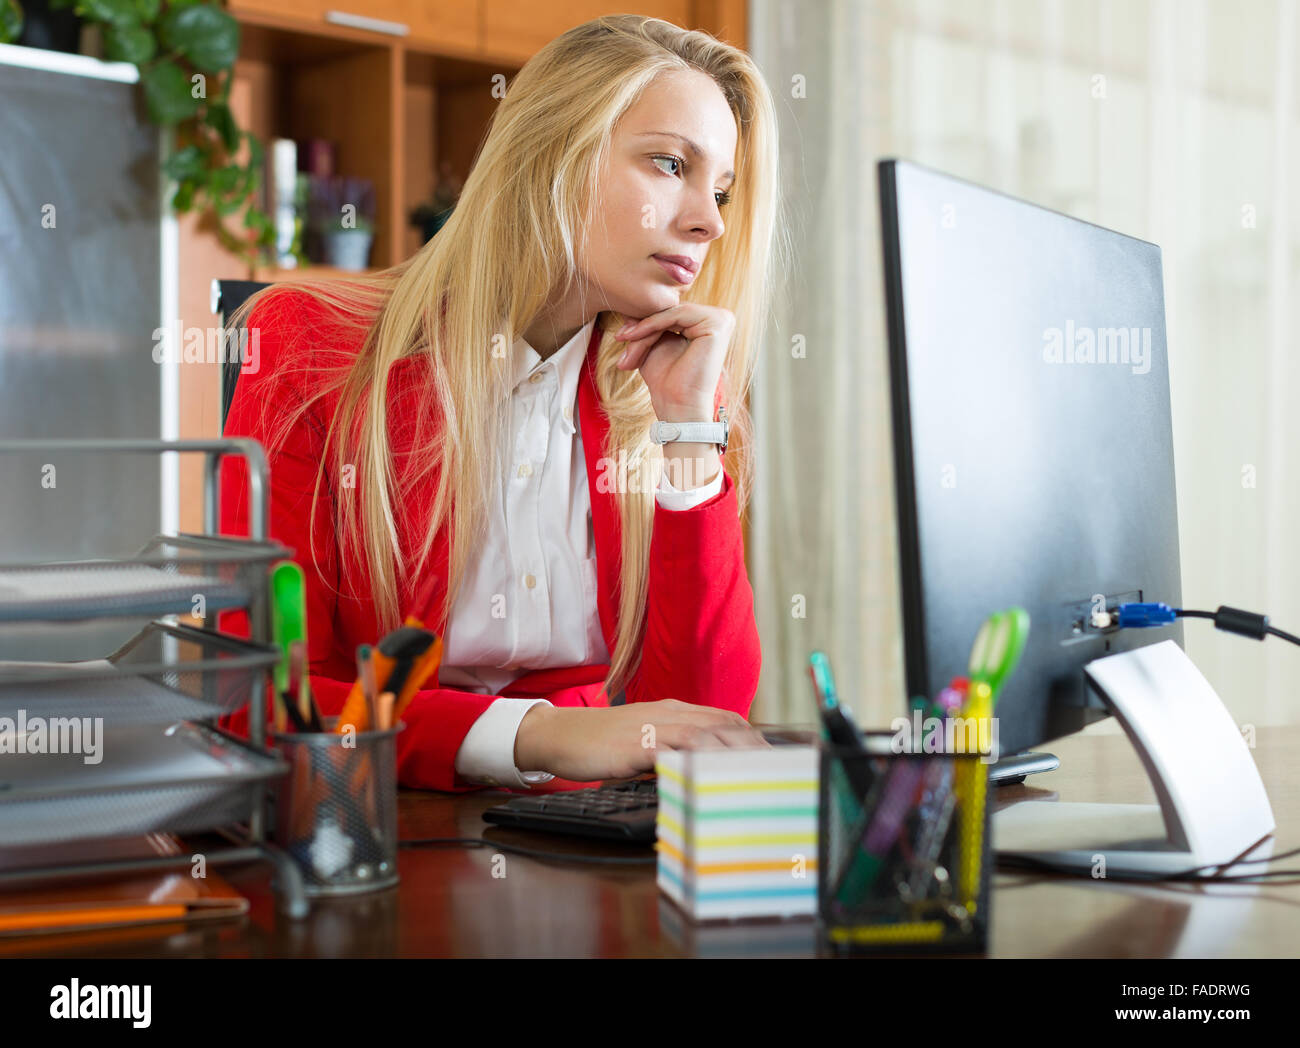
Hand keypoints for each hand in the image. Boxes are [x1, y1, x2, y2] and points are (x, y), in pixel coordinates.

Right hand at [514, 699, 769, 781]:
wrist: (559, 734)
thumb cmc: (602, 741)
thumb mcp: (644, 739)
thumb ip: (673, 747)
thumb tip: (703, 765)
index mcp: (673, 711)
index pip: (723, 717)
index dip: (750, 735)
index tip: (771, 755)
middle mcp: (667, 714)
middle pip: (720, 724)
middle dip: (751, 745)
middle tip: (774, 767)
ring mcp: (651, 728)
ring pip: (702, 734)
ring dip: (731, 752)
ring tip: (753, 771)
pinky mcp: (634, 746)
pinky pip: (670, 752)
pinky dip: (693, 762)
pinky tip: (709, 776)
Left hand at [614, 304, 734, 421]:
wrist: (678, 406)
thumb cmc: (667, 380)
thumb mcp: (652, 344)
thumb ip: (647, 323)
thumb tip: (630, 303)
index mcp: (708, 322)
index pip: (670, 311)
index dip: (644, 321)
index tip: (620, 335)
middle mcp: (720, 317)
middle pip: (670, 311)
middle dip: (642, 327)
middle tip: (619, 339)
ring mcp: (722, 319)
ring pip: (671, 313)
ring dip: (644, 329)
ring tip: (626, 343)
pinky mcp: (718, 323)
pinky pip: (677, 314)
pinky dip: (652, 325)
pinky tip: (634, 336)